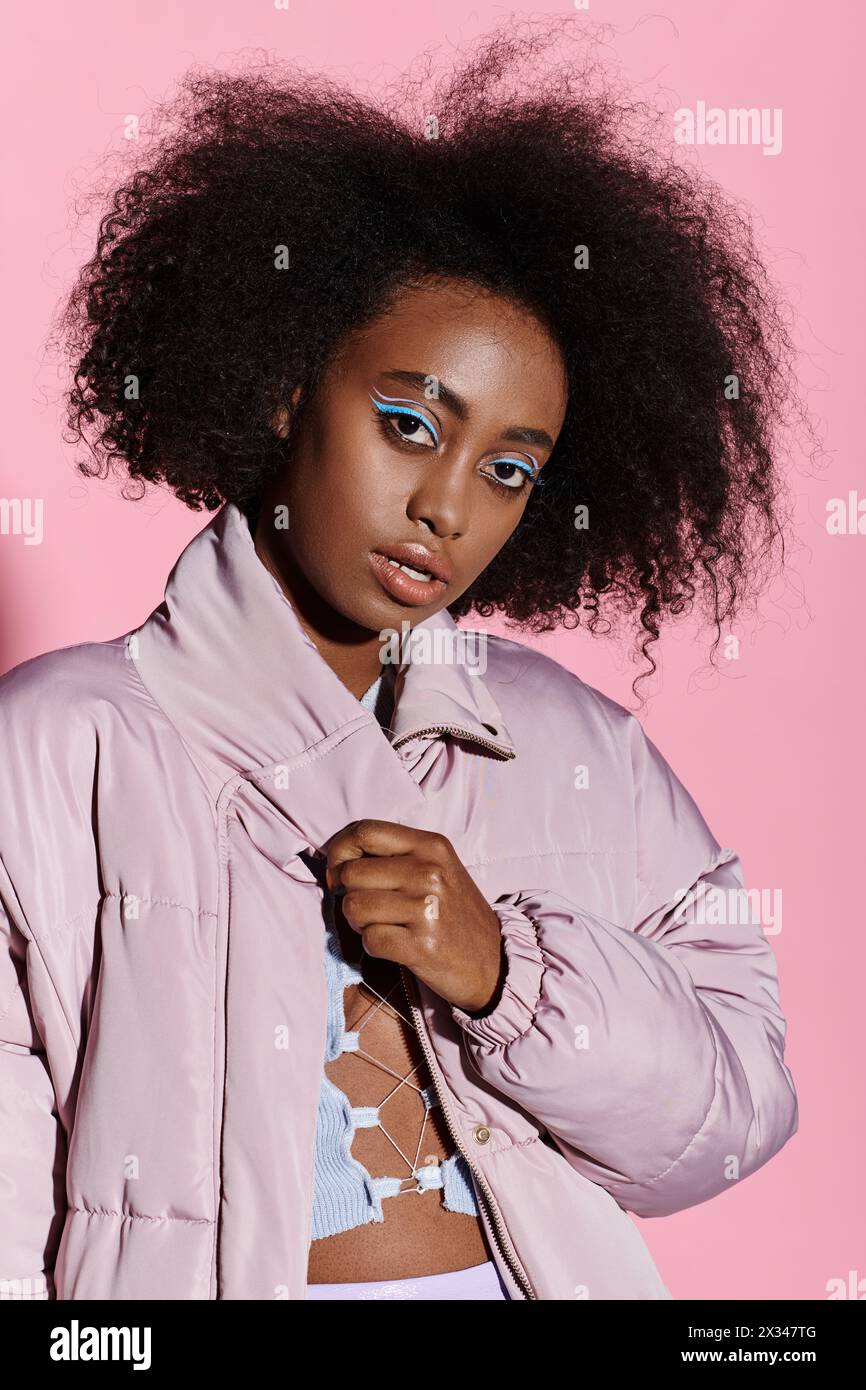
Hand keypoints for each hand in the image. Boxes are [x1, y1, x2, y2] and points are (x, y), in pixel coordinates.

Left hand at [325, 819, 506, 1014]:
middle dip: (349, 893)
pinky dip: (374, 946)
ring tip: (384, 926)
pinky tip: (395, 945)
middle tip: (370, 907)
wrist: (495, 962)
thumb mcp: (437, 868)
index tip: (340, 872)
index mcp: (431, 845)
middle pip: (352, 872)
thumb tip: (336, 860)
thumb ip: (394, 856)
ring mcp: (427, 908)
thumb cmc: (455, 914)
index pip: (364, 832)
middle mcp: (430, 871)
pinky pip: (369, 940)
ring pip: (354, 906)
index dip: (339, 851)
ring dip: (359, 922)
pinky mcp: (422, 945)